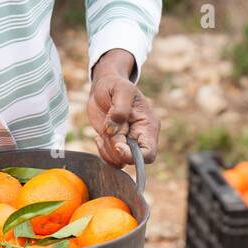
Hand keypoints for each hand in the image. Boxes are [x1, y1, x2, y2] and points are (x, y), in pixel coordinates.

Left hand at [86, 50, 159, 165]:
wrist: (104, 86)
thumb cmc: (115, 85)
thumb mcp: (121, 90)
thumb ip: (120, 109)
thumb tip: (114, 130)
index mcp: (148, 125)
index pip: (148, 154)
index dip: (133, 155)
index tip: (118, 145)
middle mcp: (140, 137)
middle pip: (132, 159)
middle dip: (116, 149)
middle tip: (106, 132)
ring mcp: (128, 142)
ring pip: (120, 161)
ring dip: (107, 150)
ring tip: (103, 132)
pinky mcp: (115, 144)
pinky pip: (111, 159)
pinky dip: (102, 152)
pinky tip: (99, 137)